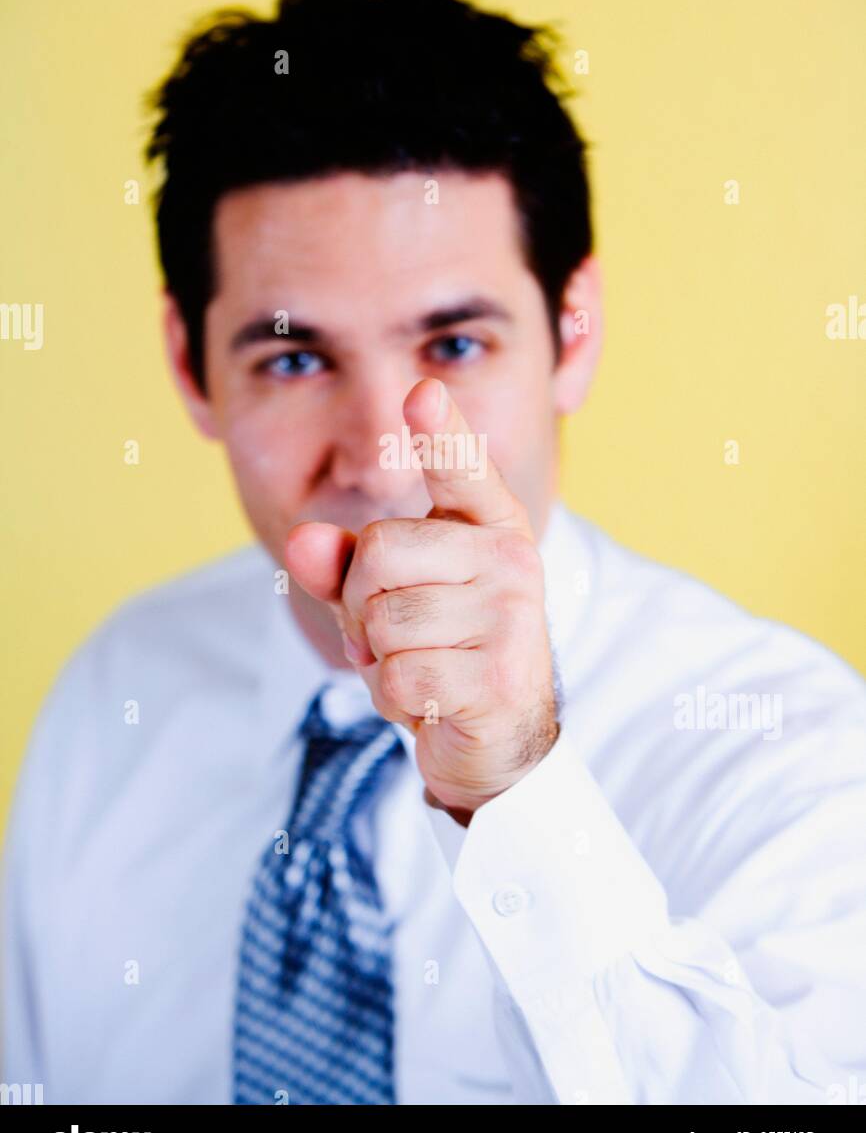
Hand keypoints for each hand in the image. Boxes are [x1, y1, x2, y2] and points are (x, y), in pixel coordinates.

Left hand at [284, 378, 559, 824]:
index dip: (440, 432)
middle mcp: (511, 558)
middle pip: (379, 549)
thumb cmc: (438, 648)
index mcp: (489, 522)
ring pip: (384, 620)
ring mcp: (513, 616)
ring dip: (378, 659)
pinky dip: (393, 700)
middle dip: (361, 604)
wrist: (497, 740)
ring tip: (420, 668)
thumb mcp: (384, 599)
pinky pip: (397, 676)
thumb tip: (302, 538)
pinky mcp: (498, 676)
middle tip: (395, 636)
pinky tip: (429, 701)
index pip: (463, 467)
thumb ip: (340, 564)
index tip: (421, 393)